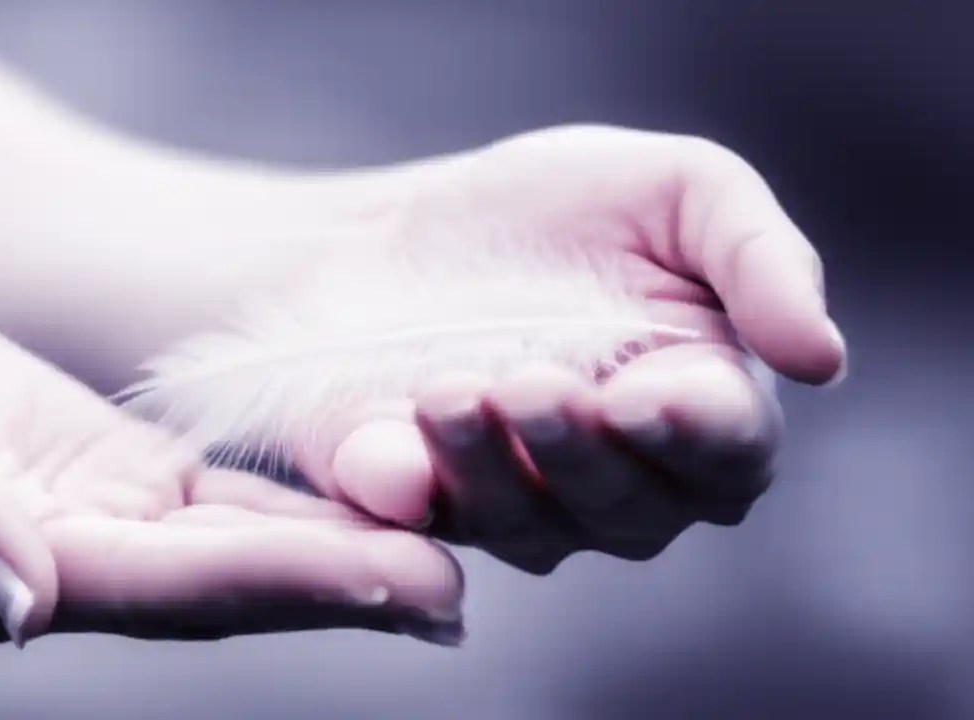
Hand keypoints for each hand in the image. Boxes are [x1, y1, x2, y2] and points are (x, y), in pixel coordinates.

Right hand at [0, 251, 462, 644]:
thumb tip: (22, 609)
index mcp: (6, 559)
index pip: (170, 587)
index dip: (291, 586)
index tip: (404, 584)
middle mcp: (65, 564)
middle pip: (223, 588)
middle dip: (343, 587)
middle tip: (460, 590)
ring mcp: (94, 527)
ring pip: (232, 554)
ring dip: (335, 559)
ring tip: (444, 560)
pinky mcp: (110, 480)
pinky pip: (211, 506)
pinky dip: (290, 512)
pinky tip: (362, 507)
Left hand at [292, 125, 846, 570]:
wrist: (408, 227)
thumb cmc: (555, 208)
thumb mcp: (677, 188)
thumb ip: (760, 258)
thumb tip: (822, 358)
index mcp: (701, 406)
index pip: (730, 453)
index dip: (697, 436)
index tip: (645, 396)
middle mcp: (622, 477)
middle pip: (629, 506)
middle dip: (579, 450)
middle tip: (533, 382)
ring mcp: (524, 503)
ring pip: (530, 529)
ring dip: (492, 469)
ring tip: (449, 391)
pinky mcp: (430, 503)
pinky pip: (425, 528)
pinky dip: (409, 499)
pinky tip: (388, 457)